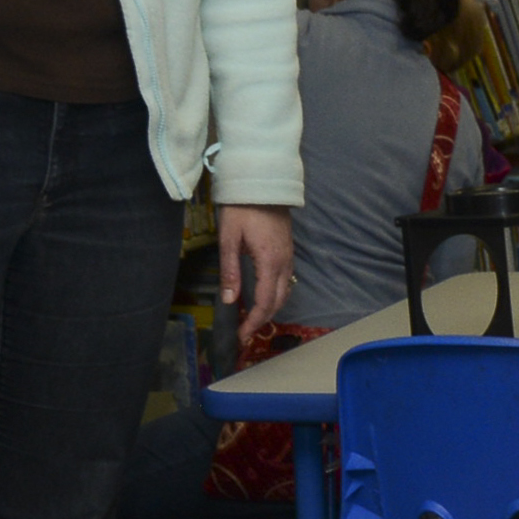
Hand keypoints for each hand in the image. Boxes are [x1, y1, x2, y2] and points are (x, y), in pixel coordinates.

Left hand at [217, 205, 296, 337]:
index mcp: (269, 262)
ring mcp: (289, 258)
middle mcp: (284, 264)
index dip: (254, 322)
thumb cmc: (242, 208)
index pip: (265, 302)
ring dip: (270, 309)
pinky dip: (275, 295)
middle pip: (278, 302)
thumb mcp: (229, 238)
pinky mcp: (288, 252)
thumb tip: (230, 301)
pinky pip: (286, 281)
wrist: (263, 183)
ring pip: (285, 292)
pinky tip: (262, 296)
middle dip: (262, 320)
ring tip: (252, 318)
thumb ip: (230, 271)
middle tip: (244, 332)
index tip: (241, 335)